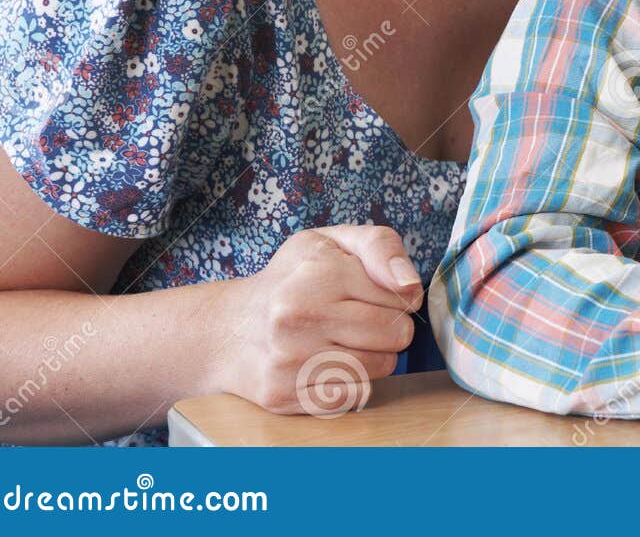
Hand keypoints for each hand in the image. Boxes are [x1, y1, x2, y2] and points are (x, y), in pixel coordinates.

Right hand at [212, 225, 423, 414]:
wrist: (229, 329)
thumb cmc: (293, 279)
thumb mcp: (332, 242)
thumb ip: (381, 246)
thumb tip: (410, 286)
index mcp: (317, 273)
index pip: (401, 297)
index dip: (395, 297)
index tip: (371, 295)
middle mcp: (299, 316)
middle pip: (396, 335)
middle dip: (389, 328)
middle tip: (360, 320)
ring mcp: (289, 359)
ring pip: (380, 368)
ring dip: (373, 357)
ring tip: (342, 341)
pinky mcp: (283, 395)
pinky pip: (354, 396)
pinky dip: (351, 384)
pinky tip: (327, 366)